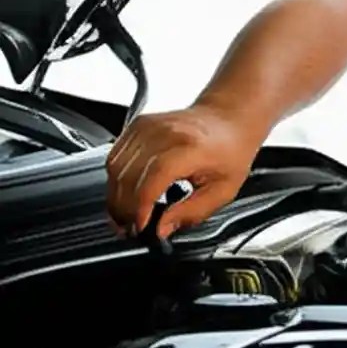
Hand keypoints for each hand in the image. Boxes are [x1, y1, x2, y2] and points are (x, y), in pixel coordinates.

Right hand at [105, 104, 262, 239]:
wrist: (229, 119)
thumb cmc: (230, 150)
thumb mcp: (223, 190)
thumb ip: (192, 212)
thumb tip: (161, 229)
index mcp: (189, 148)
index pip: (152, 179)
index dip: (140, 208)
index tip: (139, 228)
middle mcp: (165, 133)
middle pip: (127, 176)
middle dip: (124, 209)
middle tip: (130, 229)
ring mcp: (148, 126)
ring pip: (115, 168)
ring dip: (116, 197)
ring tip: (127, 216)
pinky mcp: (138, 125)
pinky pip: (115, 157)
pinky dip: (116, 179)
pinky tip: (128, 193)